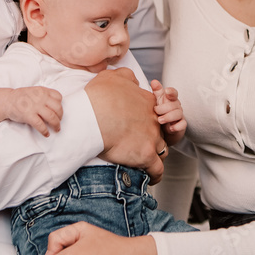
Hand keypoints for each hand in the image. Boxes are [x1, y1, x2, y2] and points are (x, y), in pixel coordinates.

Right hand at [5, 87, 62, 136]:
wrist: (7, 101)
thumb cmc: (21, 97)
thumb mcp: (34, 91)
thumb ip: (44, 95)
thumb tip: (55, 105)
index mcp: (42, 91)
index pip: (58, 97)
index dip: (60, 105)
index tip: (58, 111)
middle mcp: (40, 98)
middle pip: (58, 108)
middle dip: (60, 117)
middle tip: (58, 122)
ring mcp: (35, 106)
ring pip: (52, 117)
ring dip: (56, 125)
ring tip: (56, 129)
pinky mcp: (28, 115)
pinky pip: (40, 125)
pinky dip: (45, 131)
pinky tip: (46, 134)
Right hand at [85, 68, 164, 182]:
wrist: (93, 116)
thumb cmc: (99, 97)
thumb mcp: (113, 77)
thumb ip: (126, 77)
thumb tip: (132, 80)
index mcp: (148, 104)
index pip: (156, 114)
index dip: (147, 120)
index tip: (137, 126)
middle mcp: (154, 121)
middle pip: (160, 132)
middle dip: (152, 138)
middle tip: (138, 144)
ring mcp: (152, 138)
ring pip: (161, 151)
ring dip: (154, 155)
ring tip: (143, 161)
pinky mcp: (146, 156)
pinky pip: (157, 170)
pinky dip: (155, 175)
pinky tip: (149, 178)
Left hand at [151, 79, 185, 145]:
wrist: (164, 129)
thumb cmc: (161, 112)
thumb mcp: (158, 101)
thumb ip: (156, 91)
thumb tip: (154, 81)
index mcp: (170, 99)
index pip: (173, 93)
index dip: (171, 91)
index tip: (167, 91)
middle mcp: (176, 106)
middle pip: (174, 104)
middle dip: (164, 108)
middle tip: (156, 111)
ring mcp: (180, 116)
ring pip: (178, 114)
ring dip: (168, 117)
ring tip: (159, 120)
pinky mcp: (181, 125)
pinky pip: (182, 125)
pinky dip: (177, 127)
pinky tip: (170, 128)